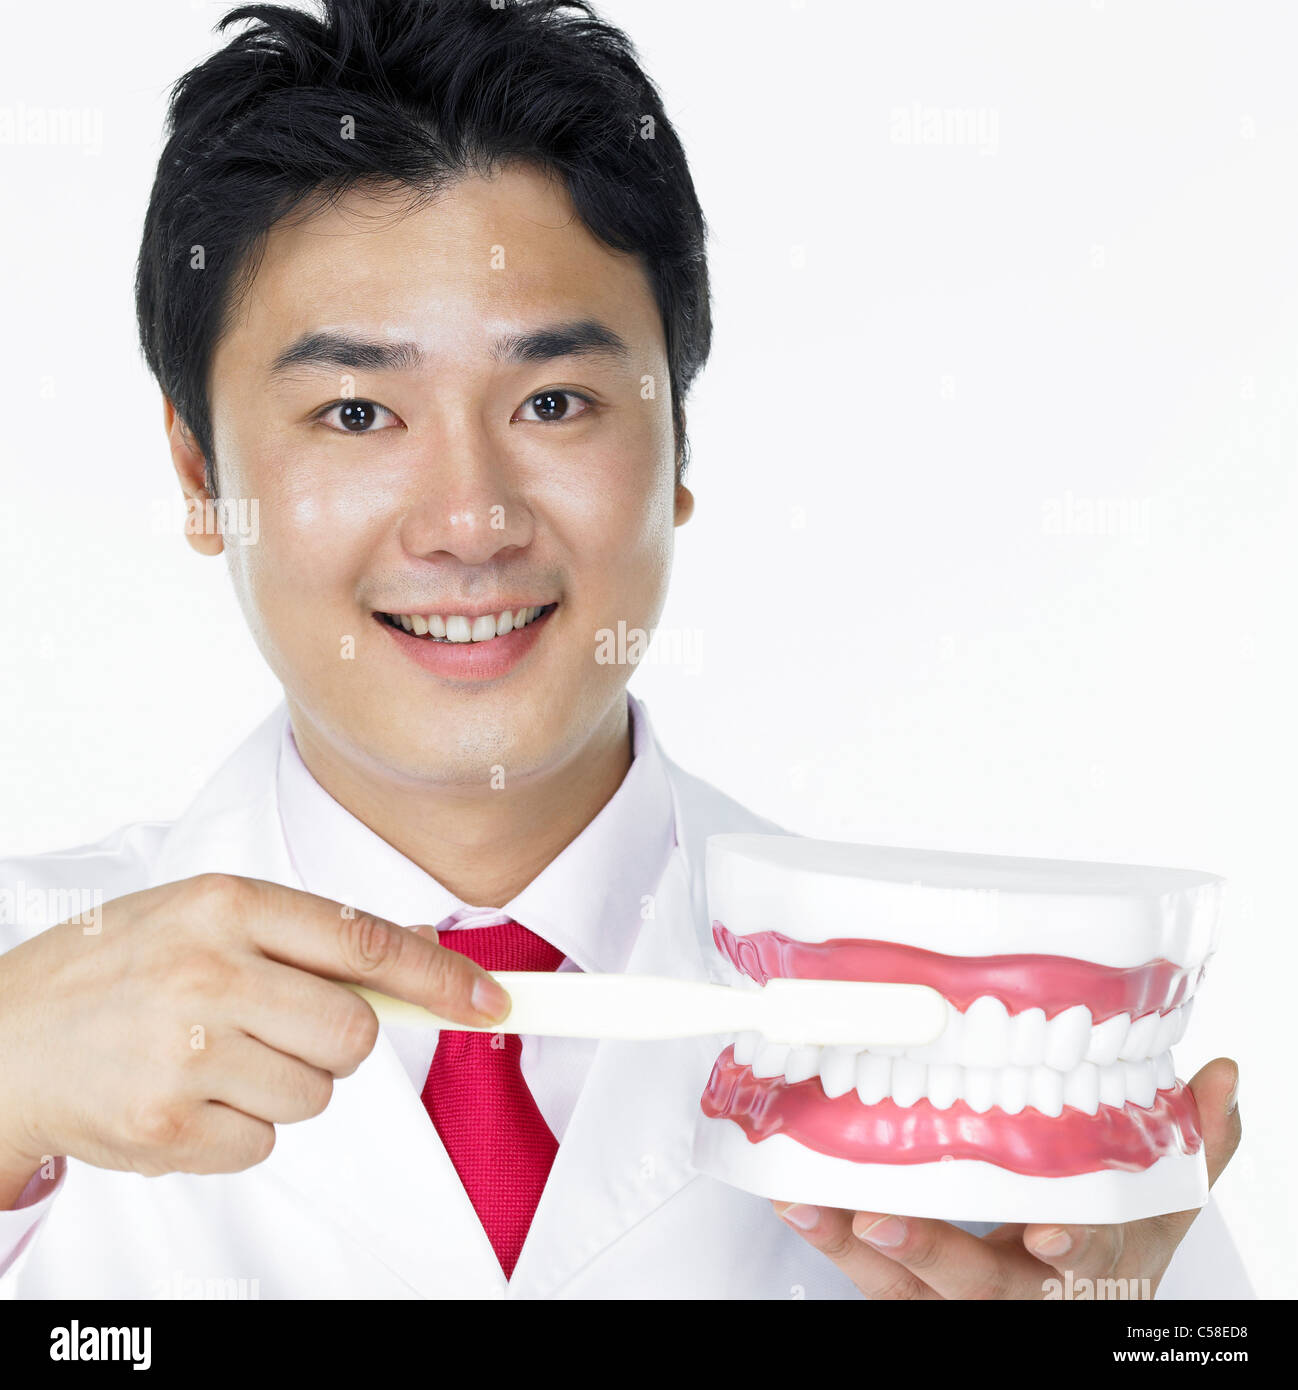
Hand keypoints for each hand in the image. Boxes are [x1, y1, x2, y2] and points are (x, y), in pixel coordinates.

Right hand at [0, 873, 510, 1203]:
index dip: (442, 978)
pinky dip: (239, 1128)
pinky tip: (187, 1095)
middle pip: (355, 1034)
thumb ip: (302, 933)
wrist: (1, 1040)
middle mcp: (209, 972)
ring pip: (317, 1094)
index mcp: (225, 904)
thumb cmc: (114, 970)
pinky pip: (265, 1141)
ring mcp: (186, 1054)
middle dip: (339, 1042)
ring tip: (214, 1058)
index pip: (367, 942)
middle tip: (279, 1029)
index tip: (492, 1003)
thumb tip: (412, 954)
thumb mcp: (201, 915)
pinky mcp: (167, 1127)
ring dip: (283, 1085)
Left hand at [773, 1057, 1240, 1298]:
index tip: (1046, 1234)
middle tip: (883, 1217)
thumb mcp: (1159, 1199)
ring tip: (810, 1202)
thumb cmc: (1108, 1239)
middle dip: (933, 1255)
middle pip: (980, 1288)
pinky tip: (797, 1199)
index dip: (1070, 1250)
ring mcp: (963, 1299)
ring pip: (906, 1291)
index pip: (1087, 1263)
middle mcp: (1024, 1293)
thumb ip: (1194, 1140)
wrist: (1077, 1298)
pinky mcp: (912, 1293)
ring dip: (854, 1248)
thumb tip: (1224, 1076)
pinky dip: (831, 1240)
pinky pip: (867, 1278)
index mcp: (1090, 1266)